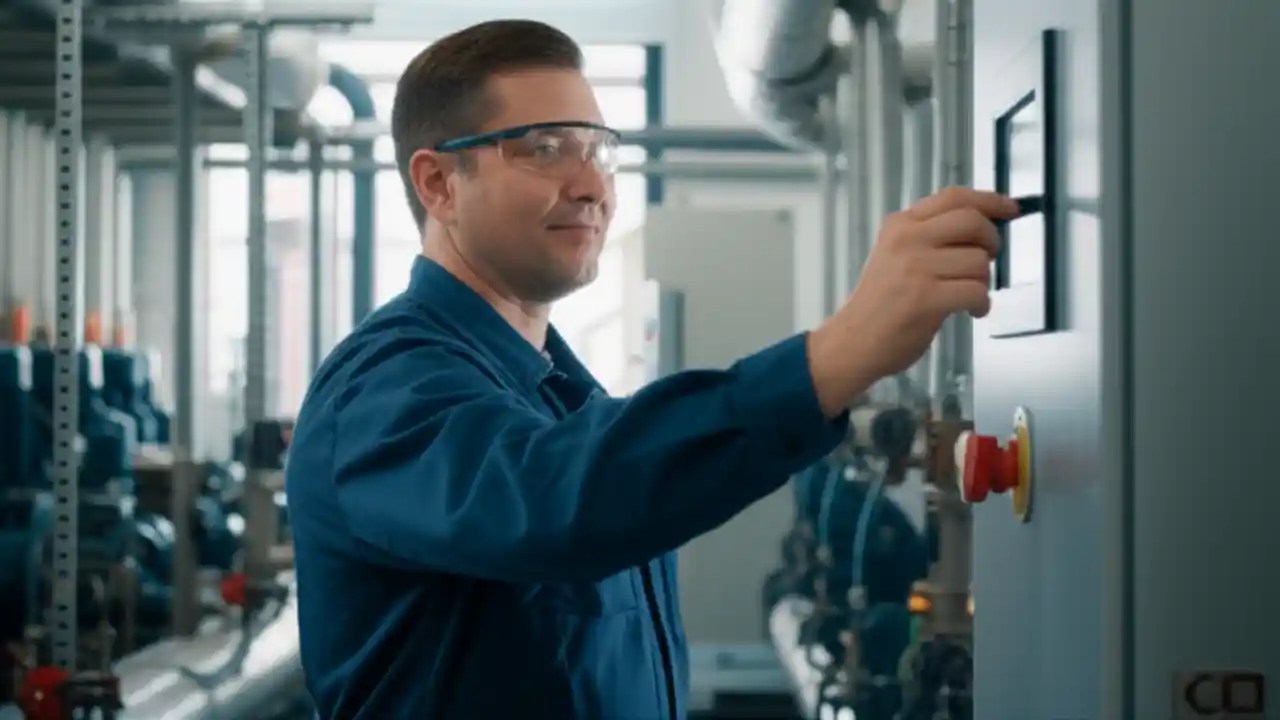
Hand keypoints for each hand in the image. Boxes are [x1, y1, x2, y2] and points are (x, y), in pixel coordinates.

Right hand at [807, 187, 1019, 416]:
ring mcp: (917, 268)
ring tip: (969, 294)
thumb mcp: (895, 255)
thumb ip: (929, 237)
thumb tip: (982, 229)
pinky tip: (971, 311)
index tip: (1010, 208)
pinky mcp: (927, 298)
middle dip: (992, 240)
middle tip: (988, 259)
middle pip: (972, 221)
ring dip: (983, 281)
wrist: (854, 342)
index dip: (989, 200)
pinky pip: (977, 291)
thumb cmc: (880, 303)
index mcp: (900, 225)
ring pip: (979, 260)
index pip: (953, 197)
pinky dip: (982, 304)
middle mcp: (908, 239)